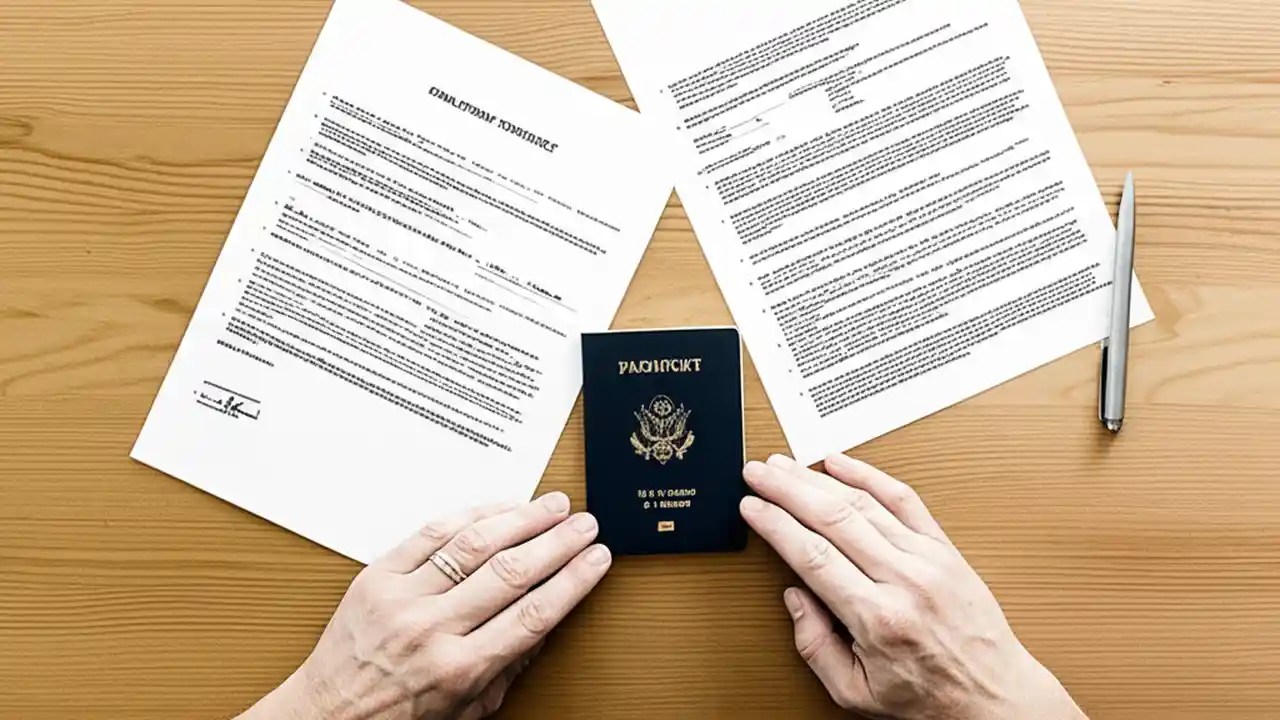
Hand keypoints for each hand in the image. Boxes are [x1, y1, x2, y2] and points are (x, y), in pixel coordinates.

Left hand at [239, 493, 610, 719]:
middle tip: (585, 523)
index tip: (597, 559)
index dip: (573, 581)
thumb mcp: (466, 709)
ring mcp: (402, 599)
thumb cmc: (396, 718)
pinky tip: (498, 506)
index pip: (533, 615)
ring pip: (473, 544)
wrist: (327, 714)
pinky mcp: (377, 576)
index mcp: (459, 669)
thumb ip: (509, 667)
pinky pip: (430, 534)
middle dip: (557, 542)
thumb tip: (547, 622)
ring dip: (521, 519)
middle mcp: (431, 630)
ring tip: (551, 505)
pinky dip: (470, 514)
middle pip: (511, 573)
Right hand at [741, 455, 1086, 719]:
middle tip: (758, 471)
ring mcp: (928, 559)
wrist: (993, 696)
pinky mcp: (944, 548)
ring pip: (864, 503)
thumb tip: (794, 597)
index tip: (751, 506)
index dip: (775, 524)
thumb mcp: (855, 693)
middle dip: (787, 488)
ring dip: (817, 478)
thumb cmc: (928, 697)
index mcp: (878, 618)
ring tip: (785, 464)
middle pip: (832, 518)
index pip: (813, 555)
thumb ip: (814, 646)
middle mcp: (904, 581)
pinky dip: (869, 475)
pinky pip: (904, 499)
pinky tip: (840, 463)